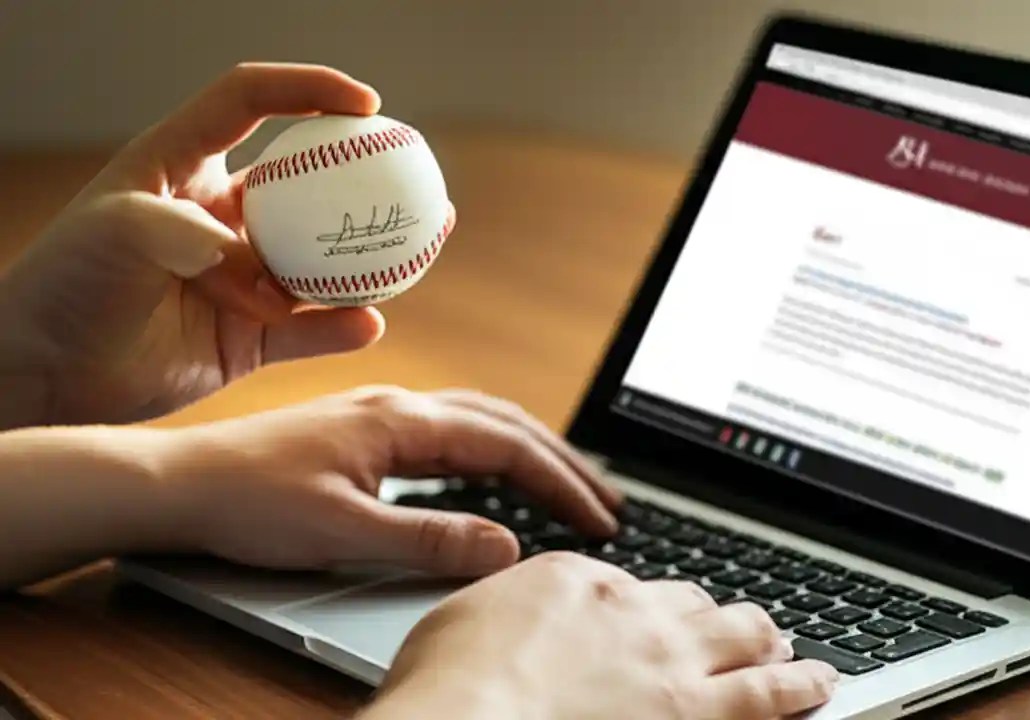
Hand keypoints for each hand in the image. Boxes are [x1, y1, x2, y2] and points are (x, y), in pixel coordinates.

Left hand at [0, 63, 454, 428]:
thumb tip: (250, 259)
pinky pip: (309, 330)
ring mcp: (241, 278)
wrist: (46, 376)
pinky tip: (368, 322)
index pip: (251, 104)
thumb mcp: (112, 231)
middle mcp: (220, 216)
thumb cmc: (65, 286)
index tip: (365, 106)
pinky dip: (341, 327)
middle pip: (308, 183)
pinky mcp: (250, 337)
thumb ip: (181, 228)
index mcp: (182, 167)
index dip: (308, 91)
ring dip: (373, 253)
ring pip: (322, 260)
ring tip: (423, 243)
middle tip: (414, 175)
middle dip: (365, 173)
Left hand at [160, 386, 619, 574]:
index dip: (561, 483)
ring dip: (534, 452)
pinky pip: (453, 431)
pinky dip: (495, 451)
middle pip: (507, 424)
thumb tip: (506, 545)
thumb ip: (429, 540)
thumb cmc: (248, 502)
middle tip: (608, 502)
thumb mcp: (343, 532)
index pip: (507, 446)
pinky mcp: (368, 431)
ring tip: (571, 486)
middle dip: (564, 462)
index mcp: (402, 420)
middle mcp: (401, 406)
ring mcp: (385, 414)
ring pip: (483, 422)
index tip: (599, 520)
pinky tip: (497, 474)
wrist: (180, 483)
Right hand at [363, 553, 838, 719]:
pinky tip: (820, 682)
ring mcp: (672, 661)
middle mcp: (634, 611)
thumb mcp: (458, 622)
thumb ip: (505, 611)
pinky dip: (802, 685)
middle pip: (693, 603)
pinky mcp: (699, 714)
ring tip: (788, 646)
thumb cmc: (445, 692)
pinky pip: (772, 694)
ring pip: (744, 633)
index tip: (644, 626)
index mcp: (576, 582)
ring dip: (768, 639)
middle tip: (730, 627)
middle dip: (713, 616)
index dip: (643, 611)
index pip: (629, 588)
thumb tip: (514, 618)